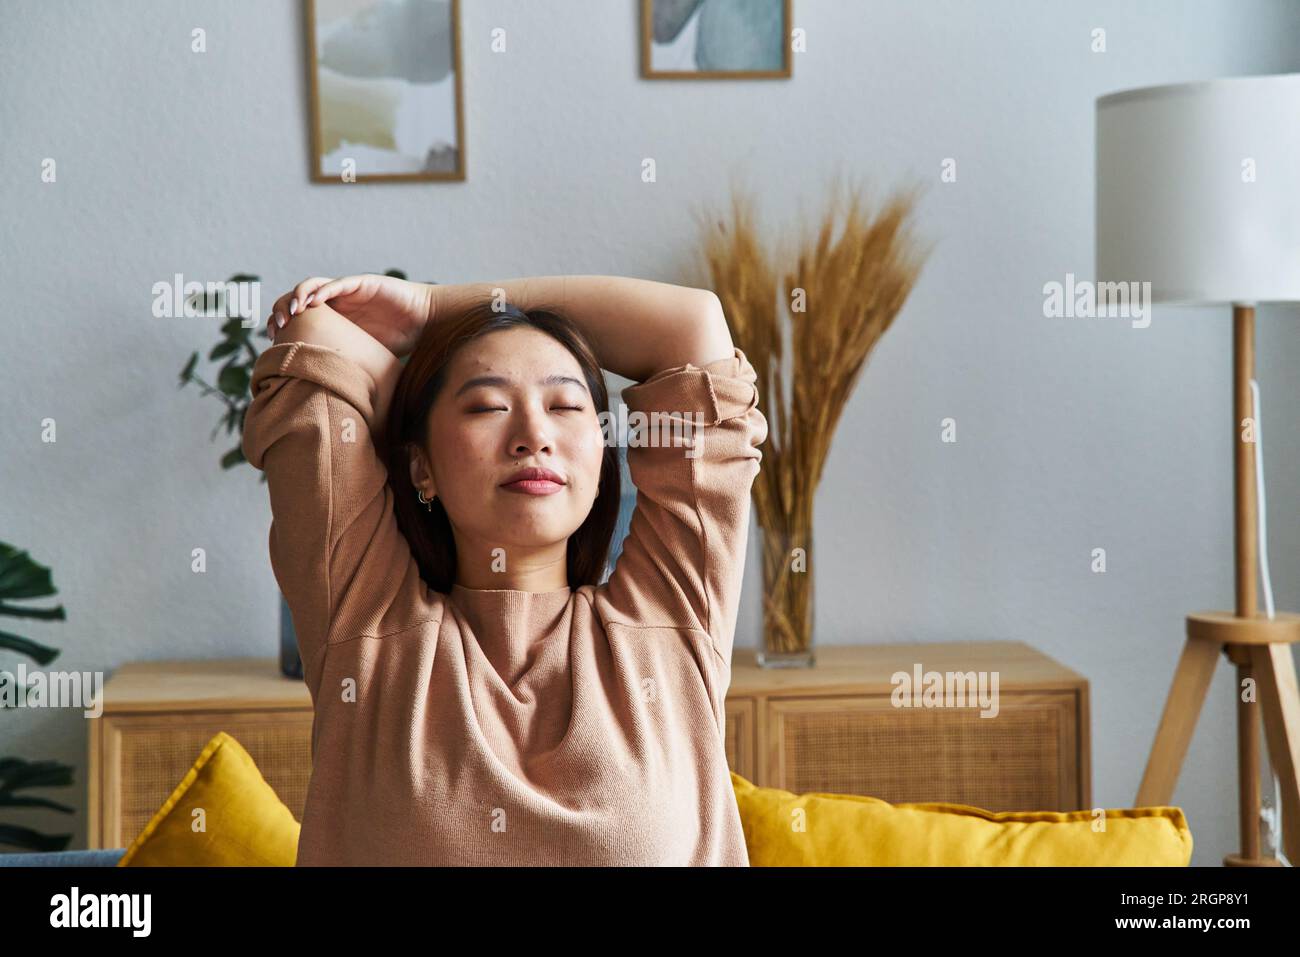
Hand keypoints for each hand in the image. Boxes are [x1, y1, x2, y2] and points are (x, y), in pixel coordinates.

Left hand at [267, 274, 433, 356]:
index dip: (283, 325)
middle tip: (277, 327)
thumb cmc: (398, 342)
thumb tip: (328, 402)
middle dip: (282, 310)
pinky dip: (322, 291)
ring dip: (297, 297)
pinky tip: (312, 301)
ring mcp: (347, 292)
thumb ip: (347, 368)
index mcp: (333, 320)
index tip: (273, 339)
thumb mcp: (364, 359)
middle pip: (298, 300)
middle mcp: (336, 304)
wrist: (425, 321)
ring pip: (311, 287)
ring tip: (291, 313)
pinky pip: (337, 284)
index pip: (299, 318)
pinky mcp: (361, 284)